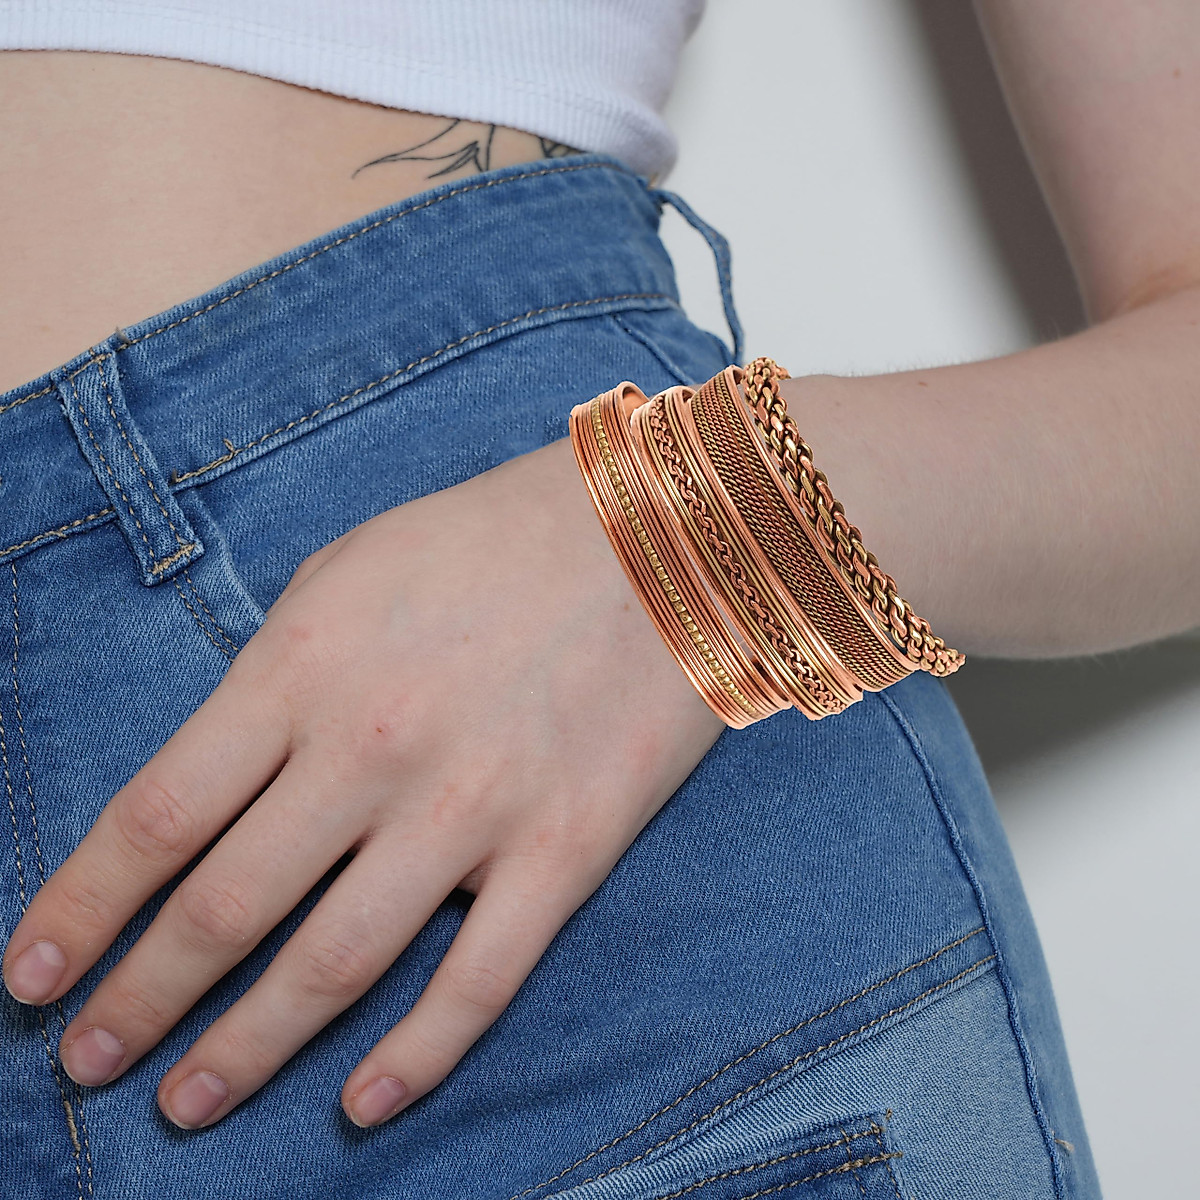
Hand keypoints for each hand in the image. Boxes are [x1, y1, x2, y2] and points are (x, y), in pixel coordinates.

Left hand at [1, 435, 723, 1127]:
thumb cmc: (487, 542)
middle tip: (88, 1060)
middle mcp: (374, 749)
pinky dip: (416, 1057)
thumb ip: (271, 679)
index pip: (156, 818)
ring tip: (184, 1101)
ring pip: (334, 965)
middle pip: (225, 909)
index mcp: (304, 670)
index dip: (79, 911)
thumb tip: (215, 785)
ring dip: (245, 1048)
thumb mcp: (344, 575)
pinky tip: (362, 1104)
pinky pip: (479, 981)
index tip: (31, 977)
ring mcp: (473, 808)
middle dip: (139, 1000)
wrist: (655, 534)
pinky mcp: (564, 848)